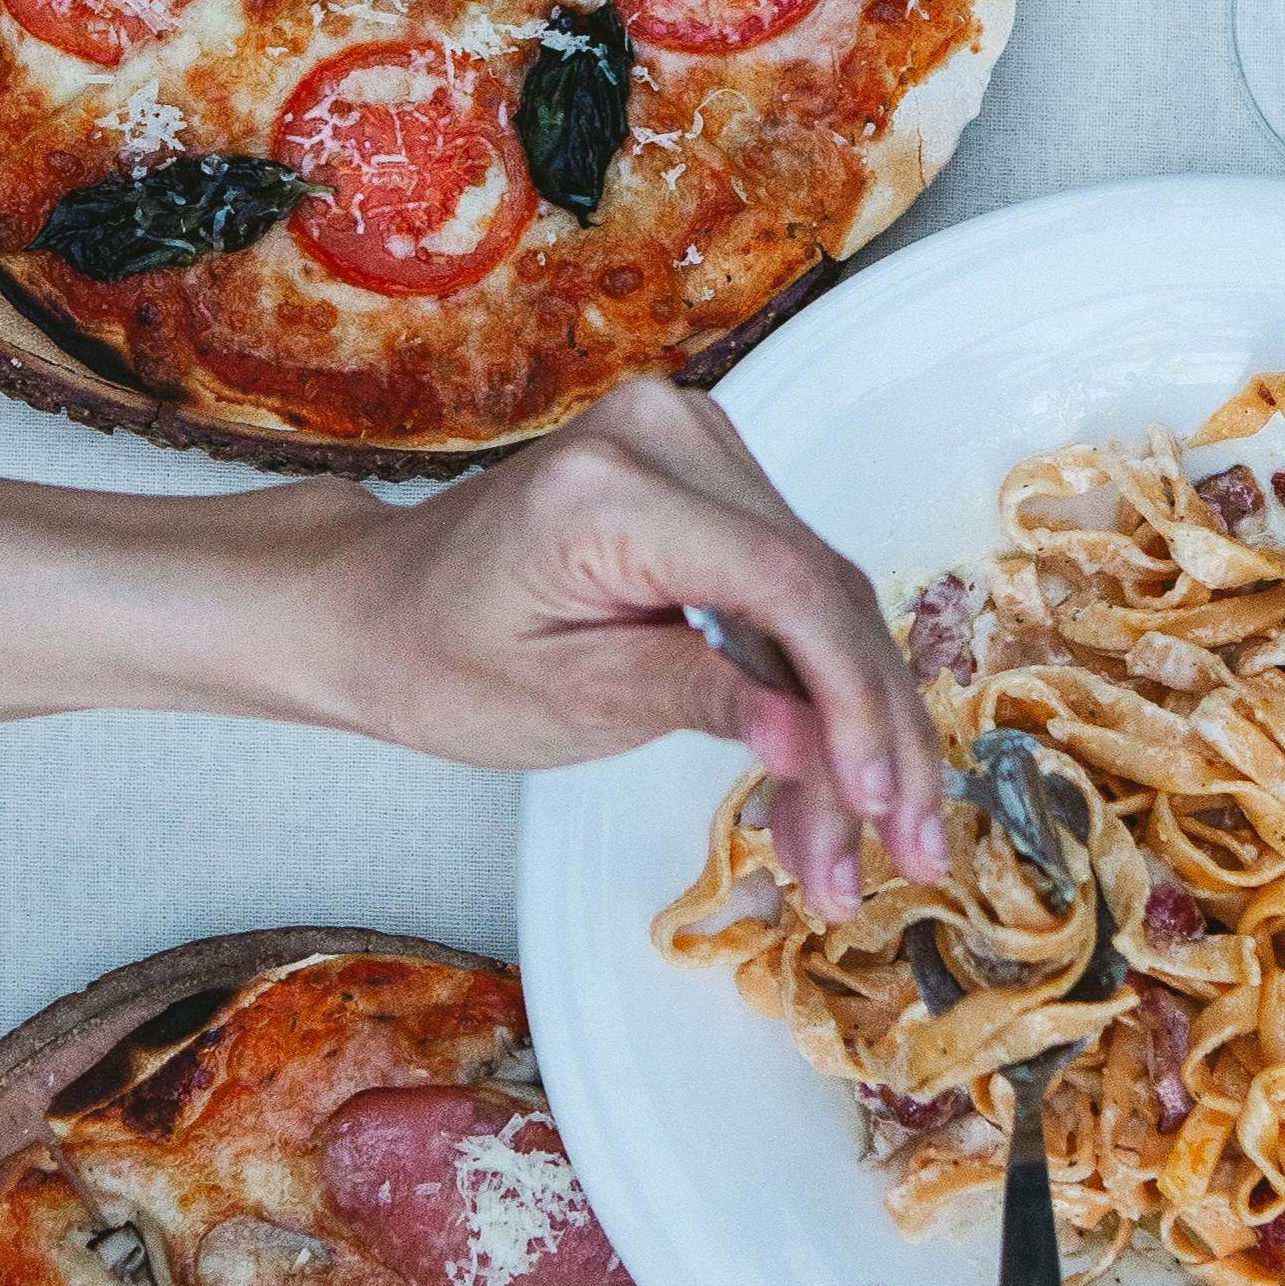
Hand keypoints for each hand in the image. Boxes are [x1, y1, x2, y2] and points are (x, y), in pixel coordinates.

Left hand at [307, 380, 946, 904]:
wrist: (381, 604)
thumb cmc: (441, 654)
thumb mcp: (563, 701)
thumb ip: (699, 701)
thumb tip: (819, 745)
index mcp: (610, 484)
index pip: (782, 583)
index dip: (849, 697)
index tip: (876, 799)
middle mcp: (669, 437)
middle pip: (821, 592)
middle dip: (872, 731)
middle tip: (903, 848)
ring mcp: (698, 447)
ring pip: (827, 597)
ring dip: (862, 721)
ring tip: (878, 841)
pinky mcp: (715, 480)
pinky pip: (795, 586)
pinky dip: (821, 683)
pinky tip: (840, 778)